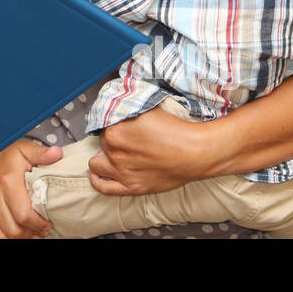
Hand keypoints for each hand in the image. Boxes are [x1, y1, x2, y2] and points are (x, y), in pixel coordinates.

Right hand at [0, 140, 61, 238]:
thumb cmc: (2, 155)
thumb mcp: (24, 150)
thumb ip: (41, 153)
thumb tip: (57, 154)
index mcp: (7, 182)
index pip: (24, 215)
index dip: (38, 225)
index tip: (46, 225)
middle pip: (12, 230)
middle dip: (29, 235)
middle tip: (39, 232)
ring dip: (14, 240)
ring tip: (26, 236)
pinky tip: (7, 237)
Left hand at [87, 106, 211, 195]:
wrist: (196, 153)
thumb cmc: (176, 129)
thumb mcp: (148, 108)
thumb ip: (127, 107)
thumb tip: (116, 104)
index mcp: (116, 130)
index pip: (101, 123)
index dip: (111, 121)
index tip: (119, 122)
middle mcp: (115, 152)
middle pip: (101, 142)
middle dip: (111, 138)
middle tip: (127, 137)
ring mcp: (122, 172)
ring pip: (96, 164)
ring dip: (103, 157)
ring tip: (114, 153)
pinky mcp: (132, 187)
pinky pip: (103, 187)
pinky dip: (97, 180)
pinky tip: (96, 174)